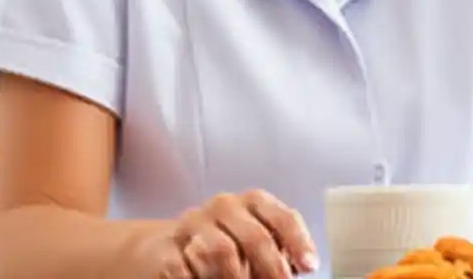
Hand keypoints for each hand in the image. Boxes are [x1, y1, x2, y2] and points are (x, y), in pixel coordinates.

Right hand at [144, 190, 319, 277]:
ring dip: (236, 277)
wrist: (163, 250)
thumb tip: (301, 268)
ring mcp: (193, 224)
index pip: (283, 217)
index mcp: (253, 202)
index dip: (299, 242)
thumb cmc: (223, 246)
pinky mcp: (165, 248)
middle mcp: (224, 206)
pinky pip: (187, 269)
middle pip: (255, 237)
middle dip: (271, 269)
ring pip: (222, 253)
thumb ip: (278, 250)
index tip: (309, 267)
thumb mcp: (254, 241)